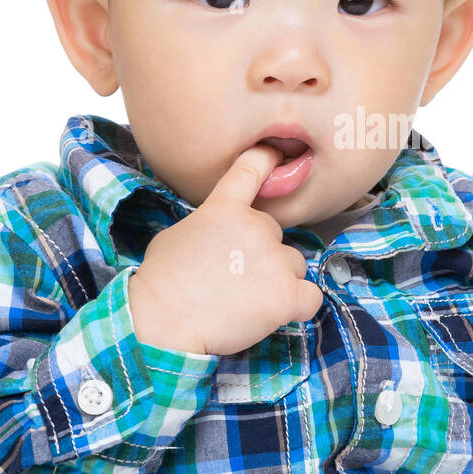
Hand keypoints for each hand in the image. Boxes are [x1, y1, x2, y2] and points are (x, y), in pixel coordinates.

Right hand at [128, 143, 324, 355]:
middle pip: (276, 236)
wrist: (163, 320)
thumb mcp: (178, 235)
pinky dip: (298, 306)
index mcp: (225, 208)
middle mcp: (256, 226)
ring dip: (279, 281)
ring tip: (246, 302)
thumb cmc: (161, 282)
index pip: (251, 169)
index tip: (274, 152)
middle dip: (262, 255)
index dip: (267, 158)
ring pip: (294, 266)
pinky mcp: (287, 293)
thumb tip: (220, 238)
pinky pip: (311, 297)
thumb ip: (210, 226)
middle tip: (234, 280)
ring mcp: (274, 259)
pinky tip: (275, 314)